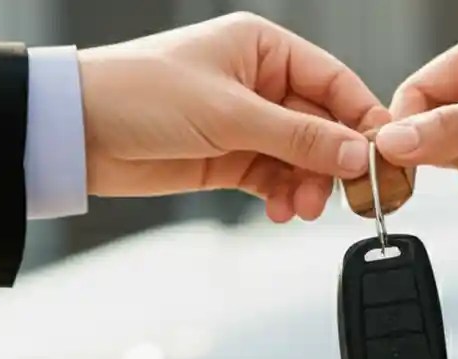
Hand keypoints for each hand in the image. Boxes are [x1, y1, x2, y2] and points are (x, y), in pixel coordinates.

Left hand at [78, 12, 386, 221]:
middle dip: (334, 164)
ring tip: (299, 208)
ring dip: (307, 186)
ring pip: (301, 159)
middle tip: (344, 197)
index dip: (362, 121)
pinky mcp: (229, 158)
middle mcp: (261, 82)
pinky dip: (281, 197)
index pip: (335, 83)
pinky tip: (278, 210)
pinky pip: (274, 179)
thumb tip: (357, 154)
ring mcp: (246, 122)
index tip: (380, 160)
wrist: (76, 132)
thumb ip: (298, 138)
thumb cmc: (139, 94)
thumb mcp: (229, 114)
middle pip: (323, 127)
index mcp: (265, 49)